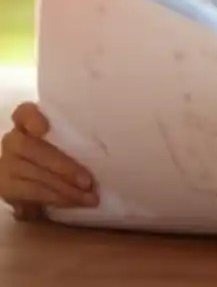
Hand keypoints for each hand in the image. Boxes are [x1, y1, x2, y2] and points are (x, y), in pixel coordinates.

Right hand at [0, 103, 97, 219]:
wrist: (41, 185)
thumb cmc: (66, 155)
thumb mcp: (71, 143)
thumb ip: (77, 139)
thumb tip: (108, 146)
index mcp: (29, 123)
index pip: (24, 113)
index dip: (32, 118)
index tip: (43, 129)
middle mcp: (13, 140)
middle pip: (30, 148)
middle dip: (62, 166)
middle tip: (88, 181)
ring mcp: (6, 163)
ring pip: (33, 173)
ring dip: (64, 187)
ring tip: (88, 196)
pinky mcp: (6, 187)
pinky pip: (31, 192)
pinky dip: (55, 198)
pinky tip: (73, 202)